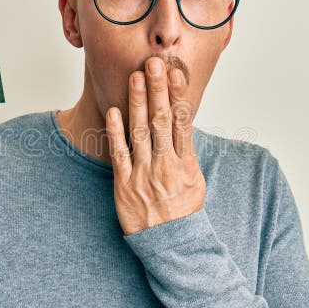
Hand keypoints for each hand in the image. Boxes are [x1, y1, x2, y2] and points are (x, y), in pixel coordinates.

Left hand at [105, 56, 206, 234]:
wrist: (170, 244)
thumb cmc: (183, 210)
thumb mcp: (195, 180)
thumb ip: (187, 152)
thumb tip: (182, 125)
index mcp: (185, 163)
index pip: (181, 122)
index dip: (177, 96)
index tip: (175, 73)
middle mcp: (165, 165)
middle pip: (161, 120)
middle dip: (157, 90)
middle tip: (154, 63)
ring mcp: (143, 173)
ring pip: (140, 131)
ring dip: (137, 102)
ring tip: (135, 77)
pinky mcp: (124, 184)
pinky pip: (119, 154)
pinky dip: (116, 132)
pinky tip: (114, 111)